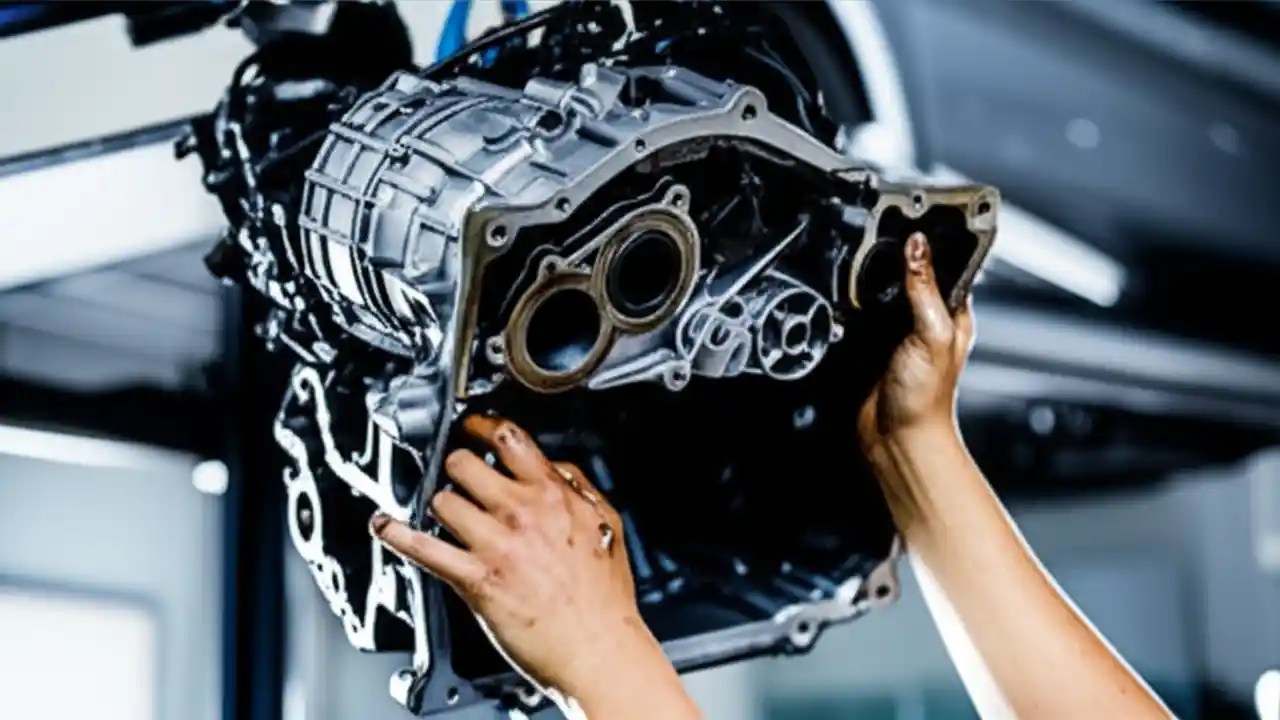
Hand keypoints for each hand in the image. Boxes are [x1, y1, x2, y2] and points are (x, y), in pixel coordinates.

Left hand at [370, 415, 696, 717]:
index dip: (482, 425)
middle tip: (459, 475)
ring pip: (442, 500)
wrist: (598, 648)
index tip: (473, 427)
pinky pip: (422, 548)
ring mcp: (495, 545)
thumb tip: (554, 466)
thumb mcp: (606, 523)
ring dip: (441, 505)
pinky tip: (386, 526)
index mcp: (554, 495)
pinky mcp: (474, 579)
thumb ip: (578, 488)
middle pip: (464, 464)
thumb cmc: (604, 597)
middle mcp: (521, 513)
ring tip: (446, 512)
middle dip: (457, 467)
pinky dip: (397, 534)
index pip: (508, 438)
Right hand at [858, 232, 974, 451]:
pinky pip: (862, 310)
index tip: (925, 209)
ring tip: (866, 251)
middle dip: (900, 250)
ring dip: (874, 275)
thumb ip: (923, 288)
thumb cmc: (927, 399)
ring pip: (885, 288)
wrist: (894, 437)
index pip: (949, 261)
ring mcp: (897, 329)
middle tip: (887, 223)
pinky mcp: (870, 341)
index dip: (938, 236)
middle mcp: (926, 318)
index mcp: (952, 312)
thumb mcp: (931, 333)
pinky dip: (854, 299)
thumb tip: (917, 247)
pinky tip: (849, 292)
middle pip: (913, 270)